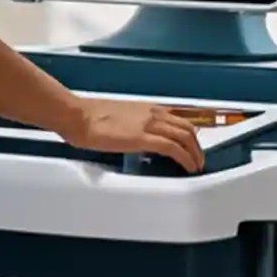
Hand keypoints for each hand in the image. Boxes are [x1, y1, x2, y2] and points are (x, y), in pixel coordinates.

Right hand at [60, 99, 204, 173]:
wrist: (78, 116)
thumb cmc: (89, 118)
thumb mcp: (118, 119)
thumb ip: (132, 127)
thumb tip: (135, 139)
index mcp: (146, 109)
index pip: (178, 119)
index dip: (190, 134)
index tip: (192, 146)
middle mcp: (152, 113)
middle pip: (188, 127)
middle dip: (197, 146)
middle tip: (198, 160)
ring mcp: (149, 124)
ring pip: (185, 136)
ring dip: (195, 153)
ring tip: (196, 166)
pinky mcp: (143, 138)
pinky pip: (173, 148)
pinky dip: (185, 158)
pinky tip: (188, 167)